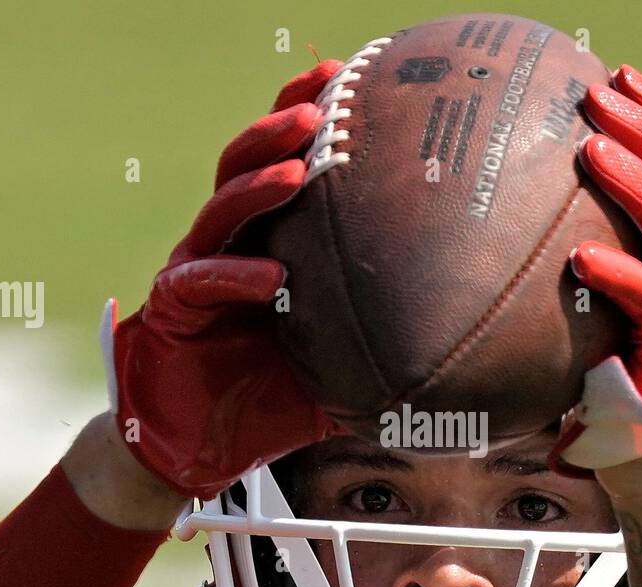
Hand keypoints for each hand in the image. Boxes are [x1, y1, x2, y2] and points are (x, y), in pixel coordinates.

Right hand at [105, 60, 344, 499]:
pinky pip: (204, 281)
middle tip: (322, 101)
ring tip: (299, 166)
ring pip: (222, 209)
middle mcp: (230, 246)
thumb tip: (466, 362)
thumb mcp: (340, 371)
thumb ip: (387, 352)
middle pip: (248, 165)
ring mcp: (198, 270)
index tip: (350, 84)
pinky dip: (237, 276)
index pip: (286, 170)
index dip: (309, 125)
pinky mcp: (175, 309)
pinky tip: (272, 275)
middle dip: (281, 126)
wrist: (198, 446)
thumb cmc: (266, 401)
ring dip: (259, 184)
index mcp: (266, 245)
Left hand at [550, 65, 641, 496]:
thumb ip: (566, 264)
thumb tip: (485, 223)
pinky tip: (583, 256)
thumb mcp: (584, 312)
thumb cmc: (600, 385)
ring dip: (640, 182)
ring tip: (593, 147)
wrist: (639, 463)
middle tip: (598, 92)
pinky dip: (623, 276)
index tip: (615, 75)